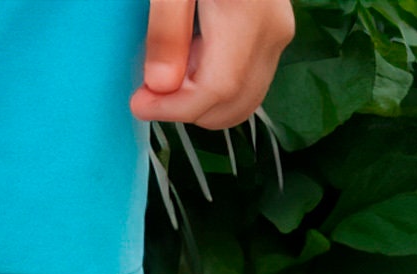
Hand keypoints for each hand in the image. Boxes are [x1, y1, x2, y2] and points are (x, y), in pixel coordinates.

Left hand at [131, 0, 295, 129]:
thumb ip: (166, 30)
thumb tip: (160, 86)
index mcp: (248, 19)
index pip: (216, 92)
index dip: (174, 109)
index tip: (139, 102)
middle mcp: (272, 33)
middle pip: (233, 105)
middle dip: (187, 110)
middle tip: (152, 87)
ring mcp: (277, 34)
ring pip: (243, 101)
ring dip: (201, 101)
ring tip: (173, 65)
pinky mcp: (274, 32)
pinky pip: (246, 80)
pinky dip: (215, 86)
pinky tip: (192, 56)